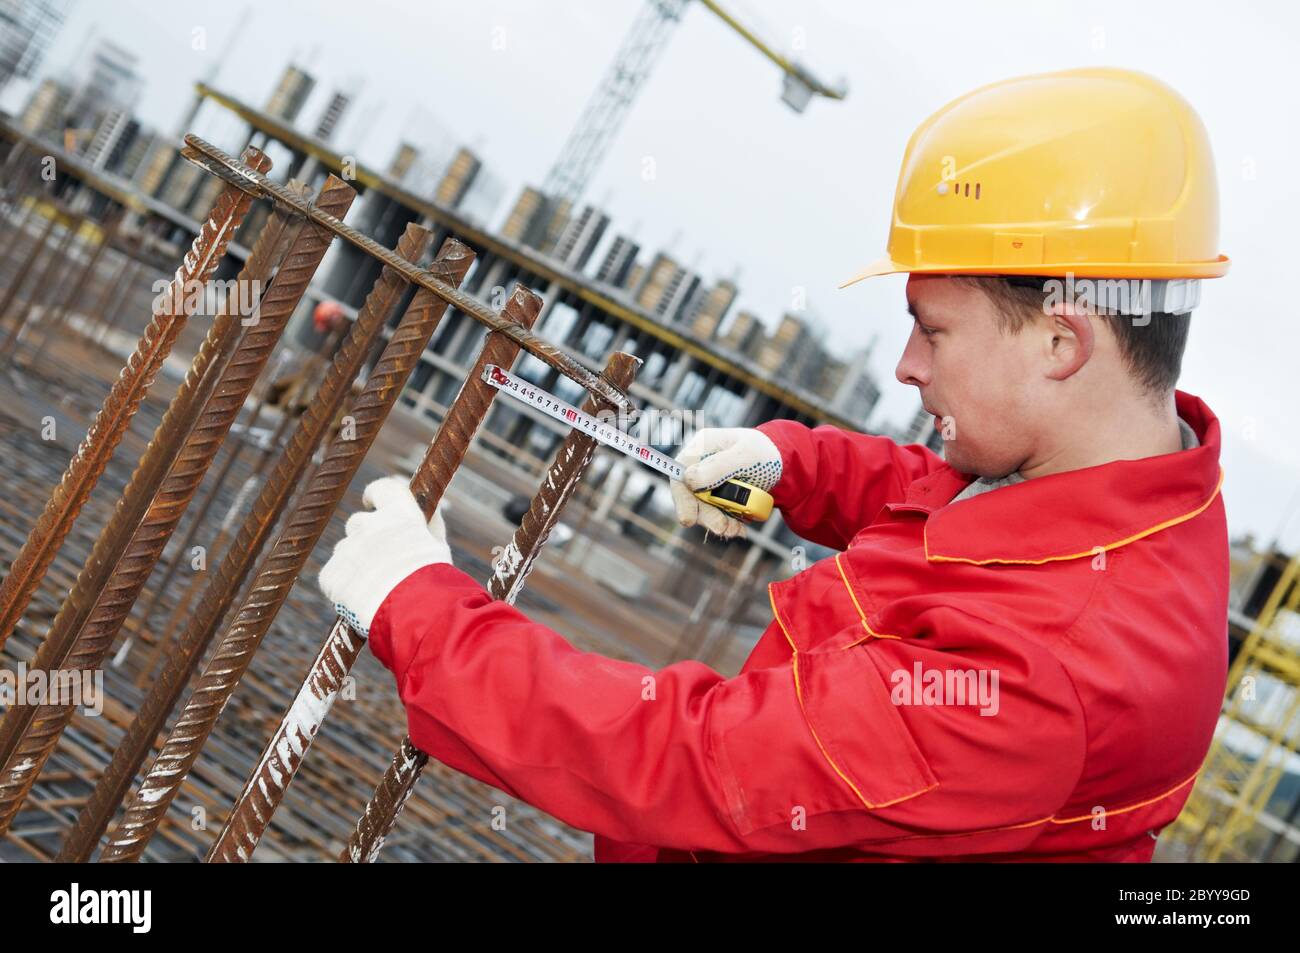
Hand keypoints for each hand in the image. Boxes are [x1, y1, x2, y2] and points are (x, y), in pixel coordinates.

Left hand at [318, 476, 451, 635]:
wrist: (416, 616)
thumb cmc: (435, 583)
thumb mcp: (438, 546)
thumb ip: (430, 522)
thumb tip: (429, 502)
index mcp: (398, 514)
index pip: (382, 488)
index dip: (376, 496)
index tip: (373, 502)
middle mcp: (369, 525)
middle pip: (359, 523)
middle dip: (367, 537)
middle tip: (380, 559)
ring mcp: (347, 550)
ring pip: (345, 551)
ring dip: (355, 562)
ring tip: (375, 586)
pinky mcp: (332, 575)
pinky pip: (333, 575)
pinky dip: (343, 585)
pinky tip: (360, 599)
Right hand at [669, 427, 782, 538]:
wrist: (782, 465)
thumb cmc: (765, 453)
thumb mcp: (747, 455)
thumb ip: (719, 466)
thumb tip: (690, 480)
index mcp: (702, 448)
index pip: (680, 474)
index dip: (682, 498)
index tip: (689, 519)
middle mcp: (700, 466)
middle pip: (690, 496)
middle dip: (706, 516)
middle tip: (723, 527)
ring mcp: (708, 483)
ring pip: (703, 510)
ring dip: (718, 522)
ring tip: (736, 530)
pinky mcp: (717, 498)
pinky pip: (716, 515)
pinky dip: (728, 524)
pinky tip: (740, 528)